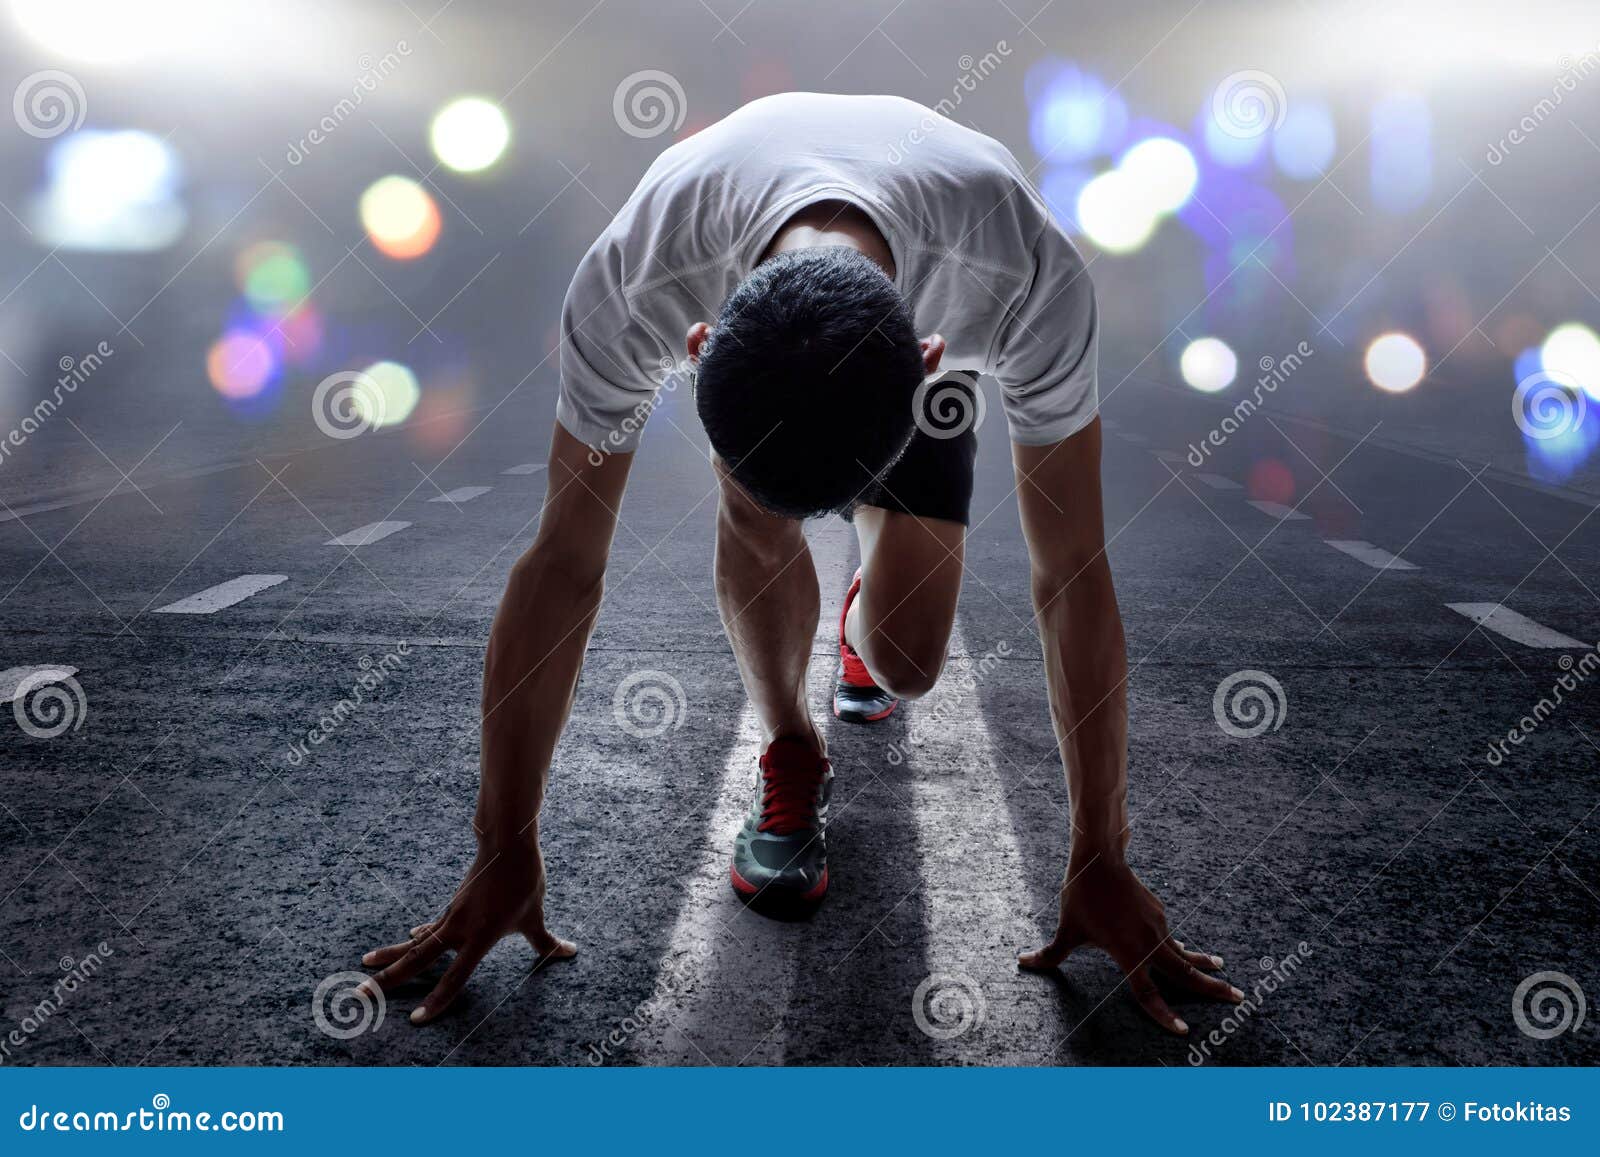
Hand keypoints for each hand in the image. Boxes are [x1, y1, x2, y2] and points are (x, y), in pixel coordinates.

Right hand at [360, 839, 574, 1023]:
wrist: (506, 844)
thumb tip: (571, 953)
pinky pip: (430, 930)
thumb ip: (547, 941)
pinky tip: (407, 939)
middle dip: (389, 979)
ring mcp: (451, 917)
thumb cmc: (524, 881)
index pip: (455, 976)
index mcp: (480, 936)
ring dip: (389, 957)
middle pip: (417, 959)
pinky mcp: (452, 908)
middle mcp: (459, 929)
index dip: (437, 999)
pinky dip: (416, 939)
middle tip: (361, 994)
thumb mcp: (535, 915)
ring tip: (363, 968)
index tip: (416, 1020)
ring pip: (415, 944)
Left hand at [1018, 854, 1240, 1033]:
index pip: (1149, 993)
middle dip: (1213, 989)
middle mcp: (1148, 943)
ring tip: (1224, 974)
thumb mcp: (1066, 928)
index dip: (1164, 1015)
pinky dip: (1184, 950)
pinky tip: (1190, 954)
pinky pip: (1172, 939)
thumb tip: (1022, 963)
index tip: (1184, 1031)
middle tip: (1239, 999)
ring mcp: (1157, 926)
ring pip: (1185, 955)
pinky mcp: (1159, 914)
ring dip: (1204, 966)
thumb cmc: (1081, 895)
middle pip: (1185, 974)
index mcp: (1127, 953)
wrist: (1100, 857)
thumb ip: (1050, 953)